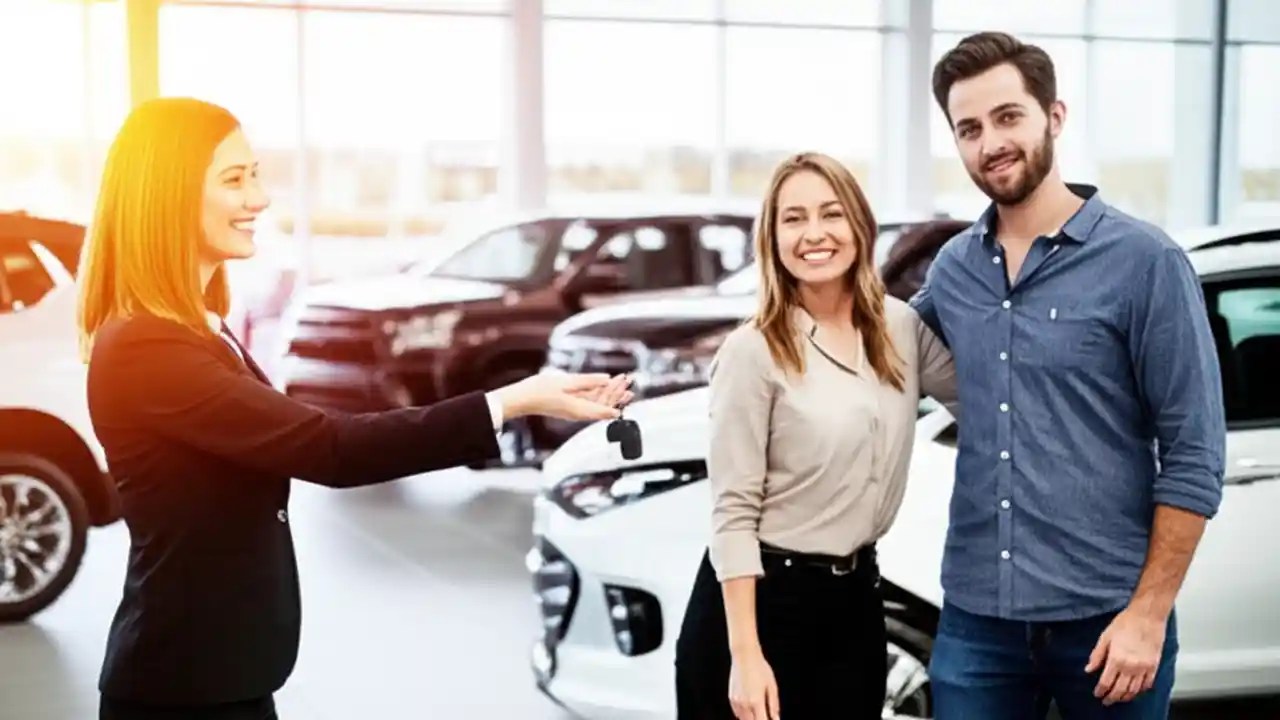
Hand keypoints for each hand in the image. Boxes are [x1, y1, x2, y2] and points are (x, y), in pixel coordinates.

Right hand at [495, 372, 632, 421]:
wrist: (522, 398)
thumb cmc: (540, 390)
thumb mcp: (566, 382)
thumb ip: (588, 381)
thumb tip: (607, 379)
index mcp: (579, 409)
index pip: (605, 410)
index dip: (618, 403)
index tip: (629, 394)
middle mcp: (578, 412)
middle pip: (603, 405)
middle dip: (616, 393)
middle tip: (628, 379)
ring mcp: (574, 410)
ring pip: (597, 402)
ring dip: (609, 392)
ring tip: (622, 382)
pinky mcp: (569, 405)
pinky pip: (588, 401)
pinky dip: (598, 392)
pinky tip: (604, 385)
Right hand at [728, 649, 779, 719]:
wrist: (744, 656)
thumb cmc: (760, 668)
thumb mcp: (772, 686)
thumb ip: (774, 704)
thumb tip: (776, 717)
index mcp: (756, 701)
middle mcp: (744, 704)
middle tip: (765, 715)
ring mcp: (736, 701)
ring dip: (751, 718)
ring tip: (758, 712)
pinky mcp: (731, 698)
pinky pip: (737, 713)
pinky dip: (744, 714)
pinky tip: (750, 708)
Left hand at [1085, 607, 1166, 705]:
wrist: (1147, 616)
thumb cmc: (1126, 623)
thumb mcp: (1105, 637)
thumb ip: (1097, 655)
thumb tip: (1088, 669)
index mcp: (1116, 659)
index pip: (1106, 682)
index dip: (1101, 691)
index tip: (1097, 694)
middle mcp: (1130, 666)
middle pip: (1120, 689)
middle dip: (1112, 698)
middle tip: (1106, 701)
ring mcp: (1144, 667)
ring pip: (1134, 690)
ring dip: (1125, 697)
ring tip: (1119, 699)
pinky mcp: (1154, 666)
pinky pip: (1147, 684)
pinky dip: (1140, 691)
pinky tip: (1135, 691)